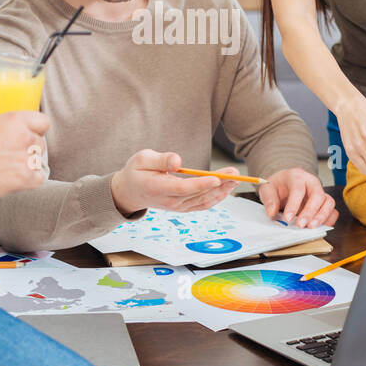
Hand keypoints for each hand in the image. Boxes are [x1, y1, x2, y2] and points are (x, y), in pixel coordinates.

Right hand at [0, 110, 48, 202]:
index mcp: (14, 120)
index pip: (42, 121)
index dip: (36, 128)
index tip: (30, 132)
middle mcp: (24, 138)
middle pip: (40, 142)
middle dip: (28, 148)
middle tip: (12, 154)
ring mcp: (26, 159)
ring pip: (38, 161)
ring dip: (27, 164)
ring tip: (9, 168)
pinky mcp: (24, 179)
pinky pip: (38, 178)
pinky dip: (29, 180)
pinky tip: (15, 179)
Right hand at [110, 150, 239, 215]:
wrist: (130, 192)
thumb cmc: (136, 172)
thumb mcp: (142, 159)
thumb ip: (161, 159)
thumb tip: (178, 161)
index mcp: (158, 188)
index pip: (183, 188)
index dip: (201, 184)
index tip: (216, 178)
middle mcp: (169, 201)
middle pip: (198, 195)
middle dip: (219, 185)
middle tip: (235, 174)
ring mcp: (177, 207)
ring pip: (203, 201)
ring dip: (222, 191)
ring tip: (236, 178)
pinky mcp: (183, 207)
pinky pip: (203, 204)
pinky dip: (216, 197)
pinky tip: (227, 188)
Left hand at [257, 168, 337, 228]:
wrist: (284, 182)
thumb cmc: (278, 185)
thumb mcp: (267, 188)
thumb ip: (269, 199)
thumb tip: (272, 212)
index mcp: (296, 176)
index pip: (298, 189)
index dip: (294, 204)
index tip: (287, 218)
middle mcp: (311, 182)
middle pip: (317, 194)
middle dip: (310, 211)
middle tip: (301, 225)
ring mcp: (320, 192)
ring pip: (328, 201)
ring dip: (322, 216)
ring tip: (312, 227)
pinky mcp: (324, 202)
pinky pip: (332, 210)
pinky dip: (329, 219)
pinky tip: (321, 226)